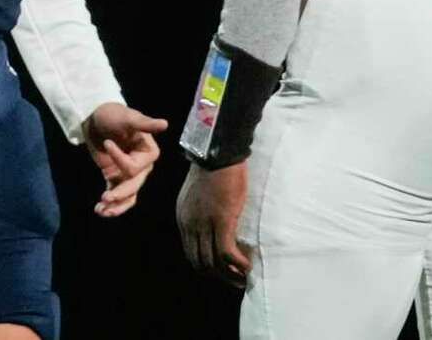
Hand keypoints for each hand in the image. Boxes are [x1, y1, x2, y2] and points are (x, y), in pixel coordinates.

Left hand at [83, 102, 167, 218]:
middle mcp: (143, 166)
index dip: (121, 160)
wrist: (95, 117)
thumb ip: (144, 123)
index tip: (107, 143)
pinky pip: (116, 194)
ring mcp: (128, 174)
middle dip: (120, 193)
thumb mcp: (128, 117)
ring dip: (116, 205)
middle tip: (104, 197)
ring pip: (128, 196)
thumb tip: (165, 124)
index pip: (136, 167)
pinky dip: (109, 204)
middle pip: (134, 185)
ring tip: (102, 210)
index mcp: (149, 153)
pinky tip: (99, 211)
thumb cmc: (114, 114)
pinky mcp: (115, 177)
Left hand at [177, 160, 251, 288]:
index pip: (191, 254)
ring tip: (244, 276)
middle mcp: (190, 225)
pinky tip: (248, 265)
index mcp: (183, 219)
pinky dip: (238, 264)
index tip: (225, 272)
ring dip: (230, 274)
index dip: (208, 268)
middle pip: (200, 263)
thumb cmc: (213, 170)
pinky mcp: (221, 221)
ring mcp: (204, 224)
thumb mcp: (197, 194)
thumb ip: (199, 213)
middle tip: (236, 279)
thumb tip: (212, 229)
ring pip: (214, 263)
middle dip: (219, 276)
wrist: (218, 153)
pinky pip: (227, 253)